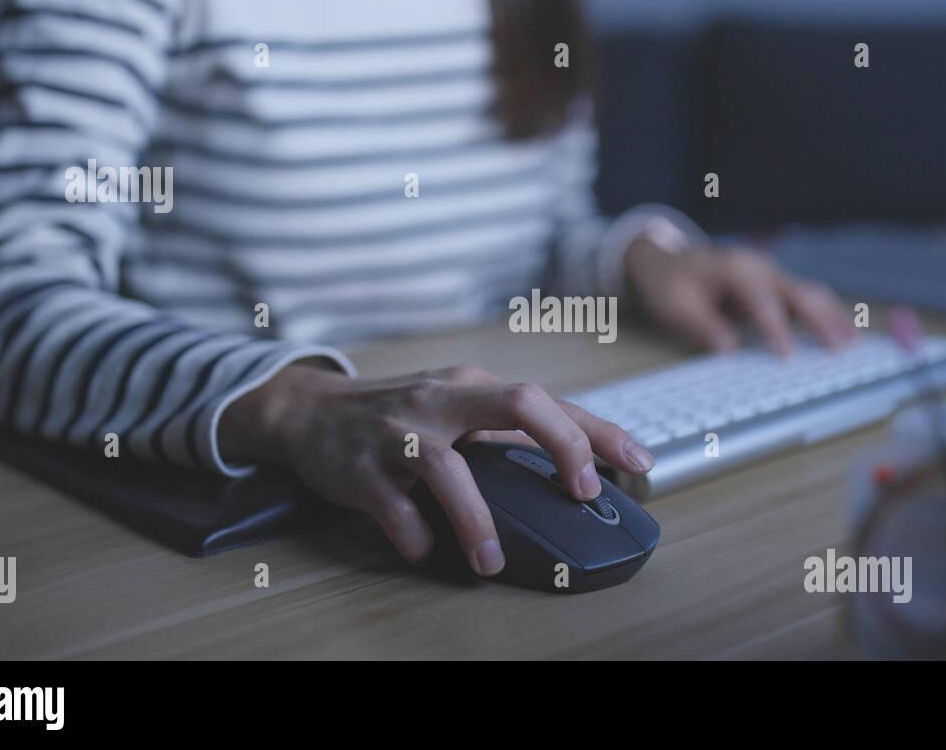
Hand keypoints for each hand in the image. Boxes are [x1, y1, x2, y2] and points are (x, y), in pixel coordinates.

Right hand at [217, 364, 654, 575]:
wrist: (308, 410)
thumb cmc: (399, 413)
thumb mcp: (455, 408)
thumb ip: (506, 433)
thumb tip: (576, 469)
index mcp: (473, 386)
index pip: (549, 401)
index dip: (597, 432)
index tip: (636, 462)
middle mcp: (442, 400)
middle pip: (518, 404)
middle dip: (563, 445)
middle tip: (582, 493)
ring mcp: (399, 431)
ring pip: (447, 467)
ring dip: (476, 518)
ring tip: (491, 559)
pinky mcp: (360, 467)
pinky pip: (390, 506)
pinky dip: (412, 533)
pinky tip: (426, 550)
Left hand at [624, 237, 857, 353]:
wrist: (665, 260)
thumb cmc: (669, 283)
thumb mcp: (674, 305)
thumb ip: (702, 325)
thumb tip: (729, 349)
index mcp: (736, 270)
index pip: (764, 302)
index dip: (777, 329)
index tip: (789, 356)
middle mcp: (761, 268)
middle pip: (800, 294)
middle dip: (822, 321)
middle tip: (841, 351)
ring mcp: (771, 274)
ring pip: (811, 294)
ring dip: (834, 317)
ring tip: (855, 344)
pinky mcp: (775, 284)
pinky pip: (807, 298)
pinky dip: (827, 314)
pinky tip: (843, 332)